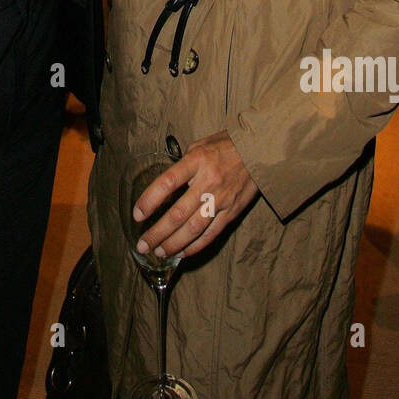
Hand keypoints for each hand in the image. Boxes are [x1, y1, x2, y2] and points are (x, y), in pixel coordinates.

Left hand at [133, 130, 258, 259]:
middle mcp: (208, 181)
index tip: (138, 214)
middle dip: (158, 232)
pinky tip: (182, 252)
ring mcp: (221, 199)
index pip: (167, 182)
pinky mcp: (232, 212)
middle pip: (178, 213)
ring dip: (174, 244)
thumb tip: (165, 186)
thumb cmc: (225, 146)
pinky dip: (195, 246)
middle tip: (143, 244)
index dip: (150, 200)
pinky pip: (211, 234)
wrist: (260, 151)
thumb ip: (182, 165)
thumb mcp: (199, 145)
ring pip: (194, 228)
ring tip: (158, 252)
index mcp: (197, 161)